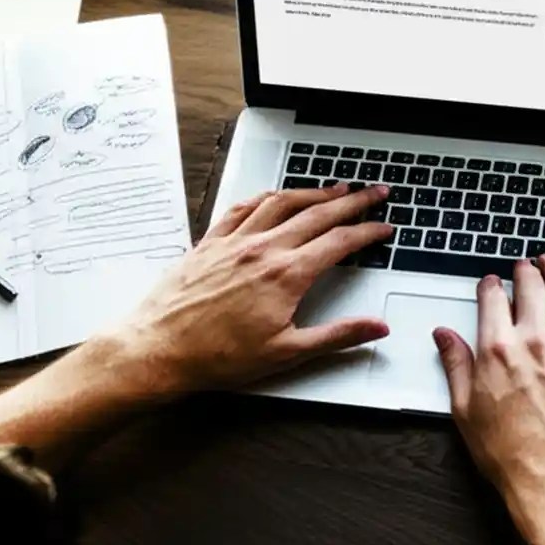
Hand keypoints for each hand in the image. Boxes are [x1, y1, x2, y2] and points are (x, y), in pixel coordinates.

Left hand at [108, 184, 392, 394]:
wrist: (159, 350)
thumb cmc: (218, 357)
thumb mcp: (287, 353)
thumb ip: (337, 336)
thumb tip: (375, 327)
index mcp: (287, 275)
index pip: (340, 242)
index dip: (368, 232)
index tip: (385, 227)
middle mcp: (263, 249)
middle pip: (318, 214)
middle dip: (353, 201)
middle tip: (374, 191)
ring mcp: (234, 242)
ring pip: (281, 203)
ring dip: (313, 192)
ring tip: (334, 188)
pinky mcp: (209, 243)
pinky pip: (241, 209)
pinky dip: (265, 197)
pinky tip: (273, 196)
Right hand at [433, 256, 544, 544]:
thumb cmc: (508, 453)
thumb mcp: (465, 409)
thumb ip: (455, 364)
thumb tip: (444, 335)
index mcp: (498, 350)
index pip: (493, 298)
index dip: (490, 284)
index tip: (490, 281)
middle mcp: (535, 342)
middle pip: (532, 288)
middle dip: (525, 271)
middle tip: (524, 265)